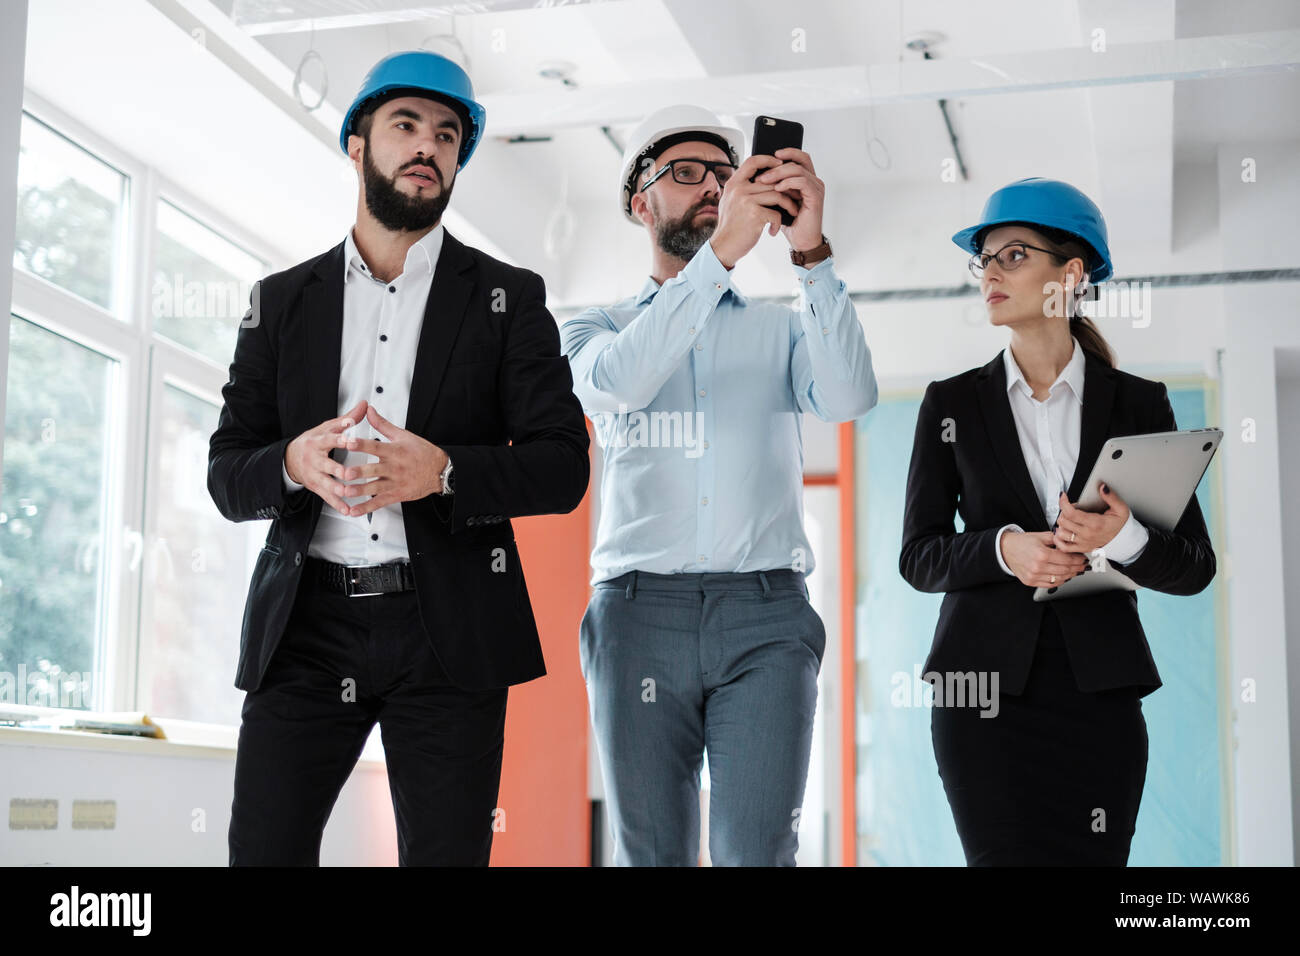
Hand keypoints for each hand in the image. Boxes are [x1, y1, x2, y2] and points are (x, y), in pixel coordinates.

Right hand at [284, 399, 368, 515]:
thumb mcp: (327, 427)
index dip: (340, 440)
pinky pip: (327, 497)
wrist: (290, 458)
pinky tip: (348, 509)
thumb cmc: (314, 441)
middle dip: (338, 470)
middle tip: (350, 473)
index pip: (329, 440)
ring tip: (350, 494)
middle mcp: (315, 459)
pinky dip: (338, 504)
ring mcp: (315, 475)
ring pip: (327, 484)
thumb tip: (365, 405)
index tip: (351, 440)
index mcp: (318, 442)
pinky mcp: (316, 487)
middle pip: (327, 465)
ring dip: (339, 490)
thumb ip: (347, 418)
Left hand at [338, 405, 448, 516]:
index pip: (375, 446)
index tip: (348, 442)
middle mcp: (394, 468)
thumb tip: (369, 411)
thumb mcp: (403, 435)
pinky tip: (354, 510)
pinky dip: (367, 508)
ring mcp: (395, 483)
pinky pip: (380, 502)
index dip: (362, 444)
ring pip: (374, 488)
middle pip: (374, 470)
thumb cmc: (422, 452)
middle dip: (358, 472)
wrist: (440, 470)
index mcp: (394, 451)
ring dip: (359, 491)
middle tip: (344, 473)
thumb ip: (382, 424)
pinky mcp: (396, 495)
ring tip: (345, 492)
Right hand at [709, 154, 799, 267]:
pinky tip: (773, 230)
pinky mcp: (755, 215)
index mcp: (733, 184)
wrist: (723, 247)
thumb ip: (741, 189)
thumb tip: (759, 178)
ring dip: (788, 205)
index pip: (752, 161)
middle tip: (795, 195)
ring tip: (791, 213)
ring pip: (777, 195)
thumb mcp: (730, 202)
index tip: (780, 164)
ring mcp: (746, 201)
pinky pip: (776, 213)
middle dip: (787, 189)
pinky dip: (778, 223)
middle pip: (771, 181)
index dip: (768, 160)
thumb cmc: (730, 226)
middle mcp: (739, 189)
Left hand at [753, 147, 824, 250]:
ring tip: (765, 181)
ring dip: (779, 173)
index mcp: (806, 180)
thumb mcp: (779, 200)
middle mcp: (814, 181)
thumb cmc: (791, 222)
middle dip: (777, 165)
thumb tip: (757, 174)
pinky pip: (802, 181)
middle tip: (762, 174)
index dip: (788, 152)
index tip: (771, 154)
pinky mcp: (816, 197)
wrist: (801, 241)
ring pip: (798, 170)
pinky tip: (777, 188)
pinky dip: (788, 182)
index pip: (800, 158)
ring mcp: (816, 188)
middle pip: (798, 161)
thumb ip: (775, 186)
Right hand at [1000, 530, 1086, 588]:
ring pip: (1059, 579)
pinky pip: (1050, 584)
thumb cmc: (1022, 542)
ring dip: (1070, 576)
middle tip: (1082, 565)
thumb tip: (1071, 543)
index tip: (1083, 558)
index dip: (1078, 559)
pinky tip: (1063, 576)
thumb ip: (1057, 540)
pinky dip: (1059, 581)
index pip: (1067, 559)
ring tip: (1075, 571)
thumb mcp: (1041, 536)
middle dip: (1077, 568)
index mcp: (1042, 554)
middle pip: (1065, 570)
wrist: (1005, 550)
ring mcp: (1034, 576)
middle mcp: (1038, 566)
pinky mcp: (1031, 582)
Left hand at [1053, 484, 1129, 554]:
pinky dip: (1058, 540)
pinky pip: (1063, 547)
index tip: (1063, 496)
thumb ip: (1111, 497)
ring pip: (1060, 533)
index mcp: (1095, 523)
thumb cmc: (1120, 524)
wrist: (1123, 540)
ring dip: (1061, 524)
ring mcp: (1083, 542)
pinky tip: (1062, 532)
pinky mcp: (1081, 548)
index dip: (1063, 502)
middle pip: (1063, 521)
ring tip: (1067, 519)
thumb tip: (1102, 487)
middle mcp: (1087, 534)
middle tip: (1069, 507)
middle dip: (1063, 511)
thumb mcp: (1120, 509)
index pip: (1071, 513)